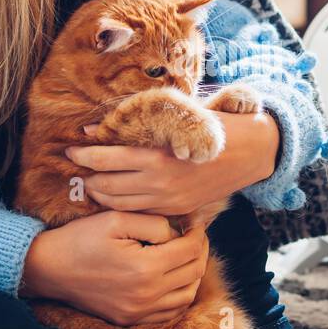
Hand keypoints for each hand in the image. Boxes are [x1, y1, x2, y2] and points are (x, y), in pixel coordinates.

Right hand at [21, 210, 209, 325]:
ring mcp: (138, 312)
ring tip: (187, 255)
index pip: (190, 250)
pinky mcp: (130, 320)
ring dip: (194, 274)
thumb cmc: (81, 238)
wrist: (49, 268)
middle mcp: (146, 295)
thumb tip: (177, 233)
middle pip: (194, 273)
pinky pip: (169, 313)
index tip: (194, 222)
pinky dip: (179, 295)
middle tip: (195, 236)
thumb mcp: (116, 218)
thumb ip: (154, 223)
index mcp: (145, 268)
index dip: (198, 233)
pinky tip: (174, 278)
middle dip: (200, 251)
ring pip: (186, 296)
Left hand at [64, 109, 280, 215]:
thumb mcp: (182, 117)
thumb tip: (108, 123)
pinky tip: (116, 195)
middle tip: (78, 166)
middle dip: (88, 177)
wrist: (254, 153)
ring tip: (92, 182)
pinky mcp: (177, 211)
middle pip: (108, 186)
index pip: (109, 159)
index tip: (73, 148)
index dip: (86, 154)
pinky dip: (123, 204)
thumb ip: (148, 123)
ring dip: (102, 194)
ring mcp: (169, 201)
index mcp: (159, 157)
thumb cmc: (217, 127)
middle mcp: (160, 183)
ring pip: (120, 204)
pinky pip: (140, 211)